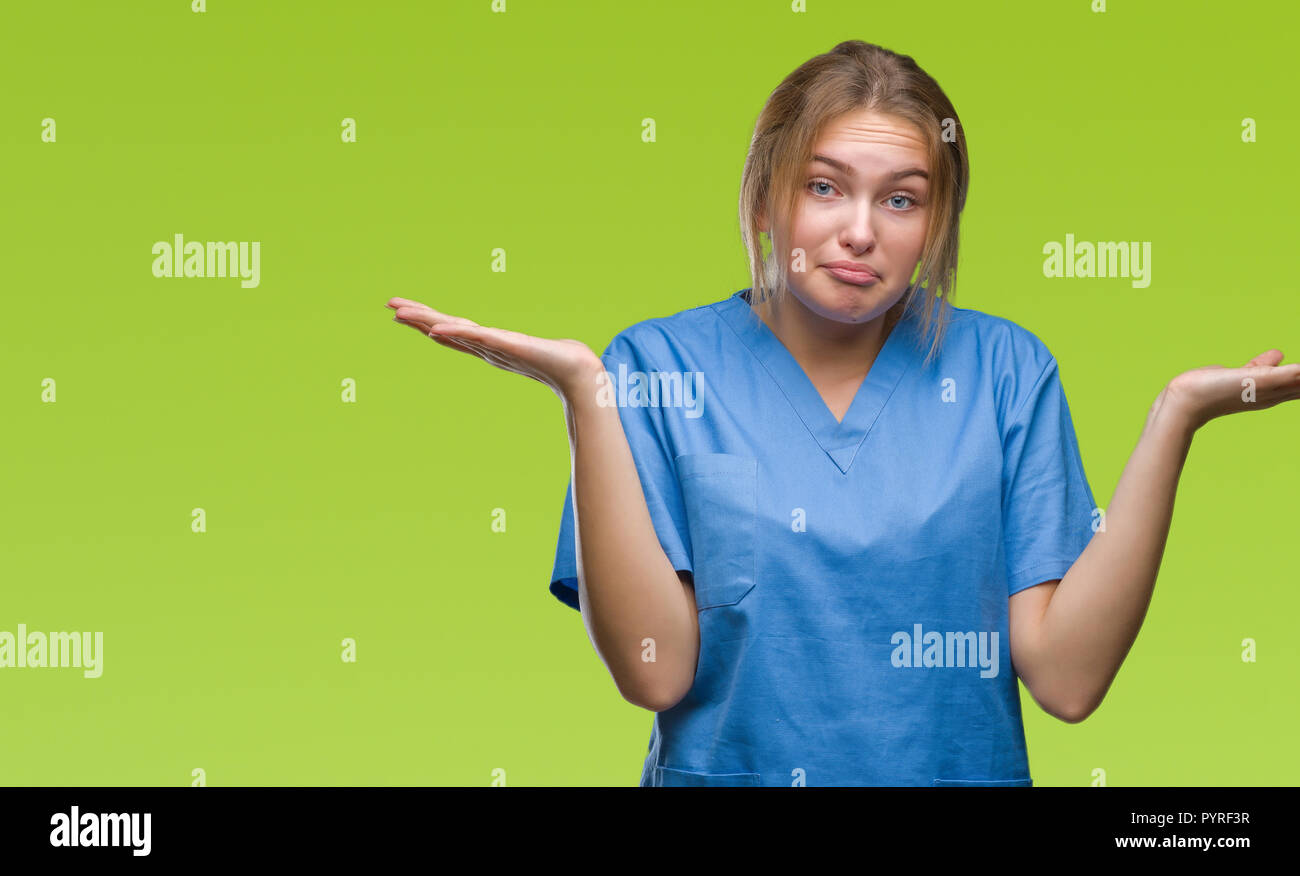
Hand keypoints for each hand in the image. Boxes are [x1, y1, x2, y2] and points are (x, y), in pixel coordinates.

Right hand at [386, 297, 603, 399]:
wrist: (579, 373)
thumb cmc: (558, 360)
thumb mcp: (528, 347)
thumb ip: (516, 345)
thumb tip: (512, 342)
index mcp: (487, 346)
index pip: (450, 330)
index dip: (425, 321)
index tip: (400, 311)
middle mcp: (485, 348)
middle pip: (443, 329)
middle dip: (416, 318)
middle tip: (389, 305)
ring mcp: (494, 348)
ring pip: (453, 332)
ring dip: (426, 323)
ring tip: (401, 314)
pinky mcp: (508, 346)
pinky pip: (477, 338)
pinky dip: (456, 334)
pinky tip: (438, 329)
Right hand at [1157, 349, 1299, 433]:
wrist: (1181, 404)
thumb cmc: (1216, 393)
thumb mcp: (1253, 381)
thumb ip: (1282, 373)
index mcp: (1276, 391)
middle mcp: (1269, 391)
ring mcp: (1253, 386)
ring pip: (1284, 376)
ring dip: (1297, 370)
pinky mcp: (1236, 379)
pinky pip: (1262, 370)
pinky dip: (1272, 363)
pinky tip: (1272, 356)